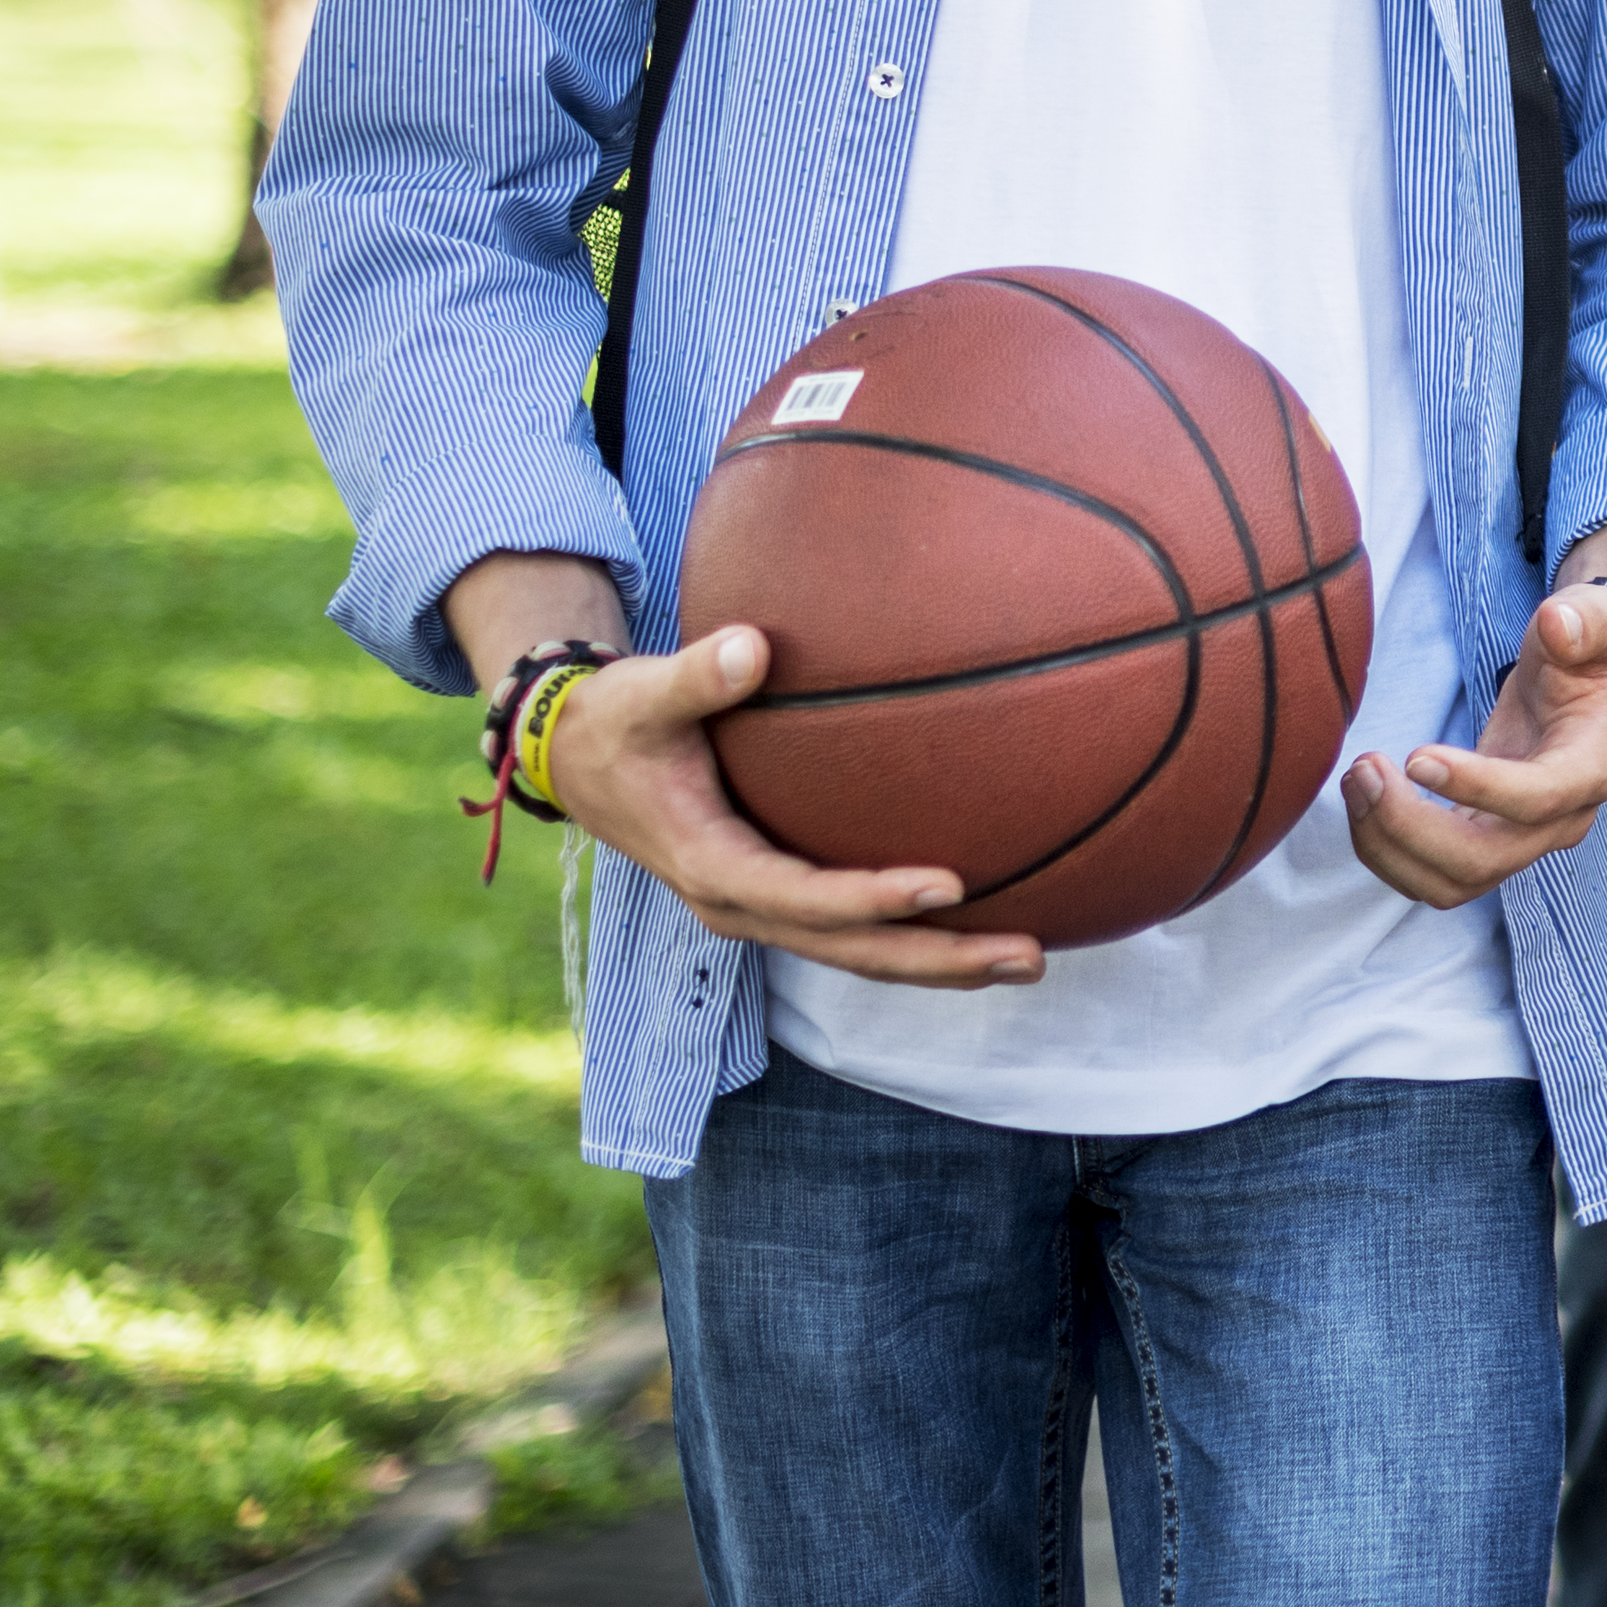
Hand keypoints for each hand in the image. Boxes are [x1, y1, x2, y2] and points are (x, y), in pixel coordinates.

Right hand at [524, 622, 1045, 989]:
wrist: (577, 758)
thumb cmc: (618, 720)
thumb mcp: (642, 694)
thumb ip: (696, 674)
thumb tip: (753, 646)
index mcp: (712, 865)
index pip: (804, 898)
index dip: (874, 899)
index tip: (949, 885)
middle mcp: (740, 903)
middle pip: (852, 951)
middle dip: (940, 960)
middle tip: (1030, 957)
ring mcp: (761, 908)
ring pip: (860, 953)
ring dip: (942, 960)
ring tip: (1030, 958)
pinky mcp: (777, 895)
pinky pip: (854, 928)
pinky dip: (915, 931)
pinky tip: (988, 913)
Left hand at [1345, 579, 1606, 907]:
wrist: (1598, 695)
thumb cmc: (1593, 656)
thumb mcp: (1601, 619)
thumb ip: (1585, 619)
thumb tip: (1559, 625)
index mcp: (1592, 766)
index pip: (1538, 797)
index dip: (1477, 786)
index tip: (1416, 755)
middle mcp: (1562, 820)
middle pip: (1484, 860)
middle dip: (1410, 826)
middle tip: (1364, 768)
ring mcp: (1525, 841)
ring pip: (1451, 883)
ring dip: (1389, 845)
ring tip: (1356, 779)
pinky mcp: (1489, 843)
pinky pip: (1432, 874)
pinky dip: (1387, 849)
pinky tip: (1364, 795)